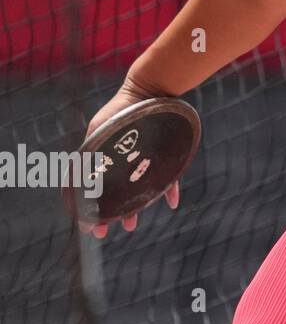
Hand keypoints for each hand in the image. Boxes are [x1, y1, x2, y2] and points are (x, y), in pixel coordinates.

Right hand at [76, 83, 183, 238]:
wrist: (149, 91)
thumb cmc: (120, 111)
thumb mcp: (99, 133)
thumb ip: (89, 155)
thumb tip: (75, 180)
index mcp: (108, 158)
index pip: (96, 187)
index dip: (90, 207)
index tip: (87, 226)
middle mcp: (127, 161)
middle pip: (118, 192)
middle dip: (111, 213)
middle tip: (106, 231)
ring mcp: (147, 159)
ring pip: (141, 189)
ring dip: (136, 207)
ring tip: (130, 225)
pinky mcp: (167, 154)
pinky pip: (171, 176)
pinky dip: (171, 189)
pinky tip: (172, 203)